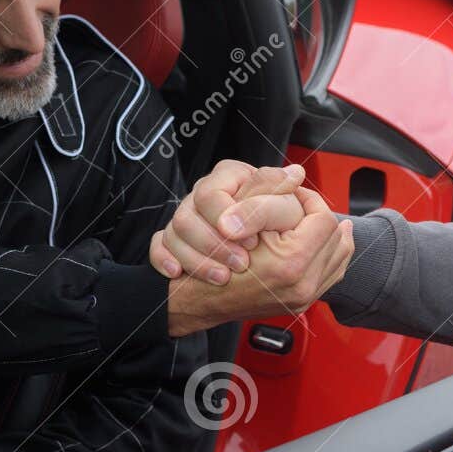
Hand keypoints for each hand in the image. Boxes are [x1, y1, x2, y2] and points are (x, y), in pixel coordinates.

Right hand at [151, 160, 311, 285]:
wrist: (243, 263)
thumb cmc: (268, 222)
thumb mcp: (280, 205)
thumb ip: (280, 192)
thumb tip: (295, 174)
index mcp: (229, 176)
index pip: (212, 194)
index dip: (232, 219)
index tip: (255, 241)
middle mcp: (202, 193)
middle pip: (186, 216)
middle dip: (215, 245)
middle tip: (243, 263)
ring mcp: (184, 218)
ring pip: (173, 232)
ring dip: (198, 259)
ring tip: (223, 277)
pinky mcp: (171, 241)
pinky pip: (157, 246)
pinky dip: (165, 259)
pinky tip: (178, 272)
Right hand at [165, 186, 352, 336]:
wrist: (200, 299)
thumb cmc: (213, 260)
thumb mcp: (239, 218)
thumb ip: (268, 193)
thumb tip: (296, 173)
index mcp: (291, 263)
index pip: (323, 219)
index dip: (309, 200)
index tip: (294, 195)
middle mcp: (302, 285)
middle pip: (336, 238)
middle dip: (319, 217)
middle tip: (303, 206)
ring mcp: (303, 298)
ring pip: (338, 257)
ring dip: (330, 236)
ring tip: (316, 220)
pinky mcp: (301, 304)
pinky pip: (331, 275)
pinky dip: (328, 256)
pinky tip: (321, 243)